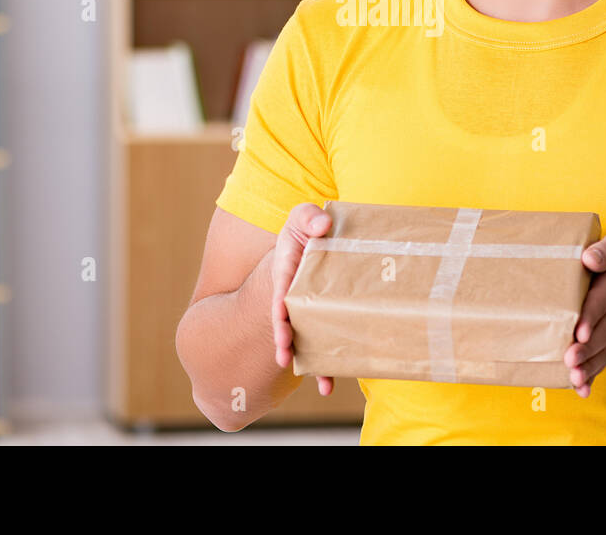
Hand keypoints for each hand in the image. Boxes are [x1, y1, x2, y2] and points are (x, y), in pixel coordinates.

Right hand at [272, 202, 335, 395]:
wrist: (320, 240)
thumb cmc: (308, 228)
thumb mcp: (303, 217)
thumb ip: (309, 216)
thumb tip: (323, 225)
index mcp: (287, 273)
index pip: (279, 291)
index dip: (278, 306)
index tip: (279, 317)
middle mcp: (291, 297)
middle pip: (284, 321)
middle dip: (283, 338)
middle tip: (283, 354)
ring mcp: (304, 312)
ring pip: (300, 340)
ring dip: (302, 359)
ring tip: (310, 378)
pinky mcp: (319, 322)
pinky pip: (319, 346)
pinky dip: (323, 368)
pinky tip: (327, 387)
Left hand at [564, 232, 605, 398]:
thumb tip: (589, 258)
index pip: (601, 303)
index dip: (591, 318)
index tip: (581, 333)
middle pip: (601, 334)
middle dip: (586, 349)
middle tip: (570, 360)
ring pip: (602, 352)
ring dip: (588, 366)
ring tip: (574, 378)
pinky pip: (603, 362)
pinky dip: (593, 376)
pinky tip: (581, 390)